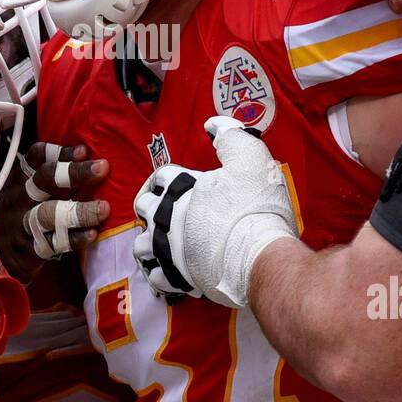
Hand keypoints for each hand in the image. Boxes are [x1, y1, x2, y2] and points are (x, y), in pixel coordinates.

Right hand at [0, 142, 109, 282]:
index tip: (84, 150)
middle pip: (44, 180)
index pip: (35, 158)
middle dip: (74, 172)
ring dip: (79, 211)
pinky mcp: (27, 250)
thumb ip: (51, 180)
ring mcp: (21, 224)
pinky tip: (92, 235)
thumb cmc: (21, 215)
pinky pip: (51, 244)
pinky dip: (73, 239)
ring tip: (104, 209)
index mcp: (20, 180)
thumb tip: (91, 162)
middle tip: (103, 168)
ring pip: (49, 214)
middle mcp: (19, 199)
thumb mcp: (25, 192)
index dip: (59, 152)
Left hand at [132, 116, 298, 306]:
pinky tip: (166, 272)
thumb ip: (230, 134)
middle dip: (149, 205)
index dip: (166, 176)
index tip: (171, 181)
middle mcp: (167, 217)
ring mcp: (168, 249)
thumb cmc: (255, 206)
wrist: (260, 255)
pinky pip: (154, 277)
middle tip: (161, 208)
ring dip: (147, 240)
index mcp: (180, 187)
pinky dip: (157, 274)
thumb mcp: (250, 155)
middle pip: (143, 207)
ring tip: (159, 242)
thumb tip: (212, 124)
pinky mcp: (177, 277)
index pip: (160, 175)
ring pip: (141, 244)